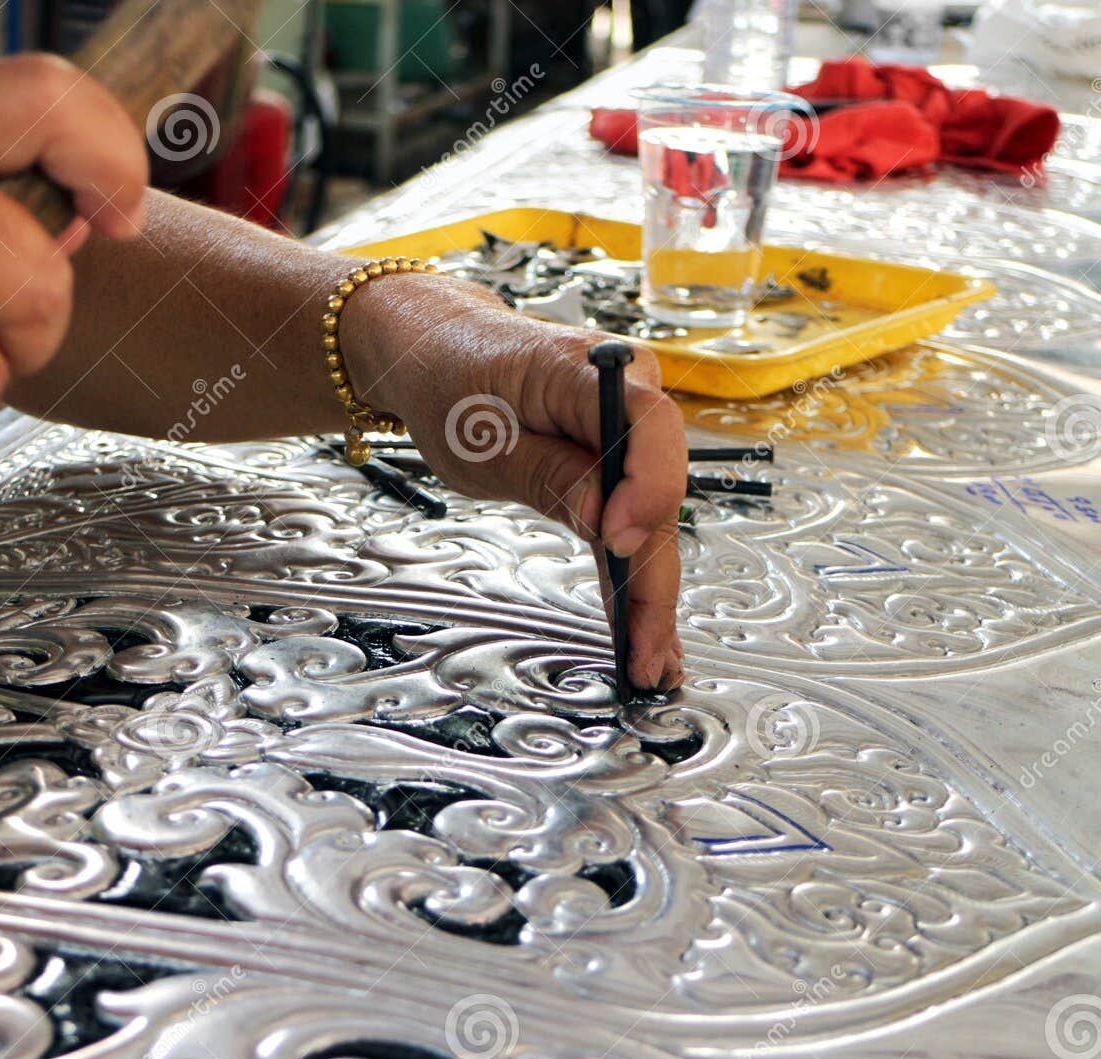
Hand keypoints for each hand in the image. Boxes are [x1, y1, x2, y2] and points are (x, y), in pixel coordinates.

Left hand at [341, 272, 685, 691]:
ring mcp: (626, 434)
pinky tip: (640, 632)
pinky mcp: (615, 468)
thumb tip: (602, 522)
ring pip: (651, 520)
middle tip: (645, 647)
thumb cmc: (453, 380)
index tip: (617, 539)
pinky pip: (630, 525)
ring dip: (651, 594)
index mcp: (586, 368)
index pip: (647, 421)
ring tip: (652, 662)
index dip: (647, 483)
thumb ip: (545, 474)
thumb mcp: (478, 437)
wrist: (442, 353)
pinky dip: (631, 578)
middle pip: (658, 489)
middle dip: (654, 574)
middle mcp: (625, 396)